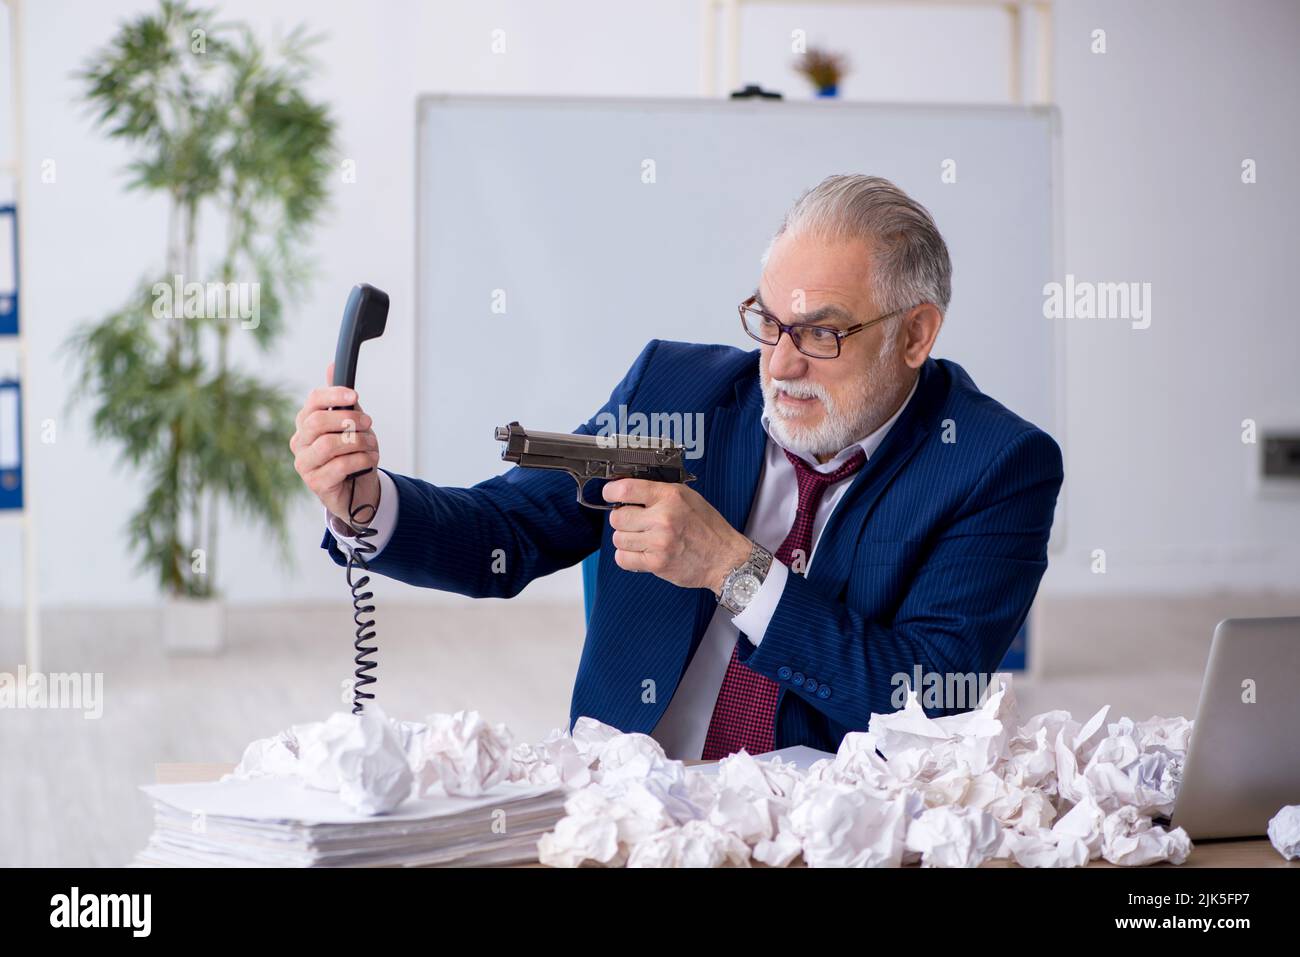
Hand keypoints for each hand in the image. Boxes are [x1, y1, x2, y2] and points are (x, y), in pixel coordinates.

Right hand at [290, 362, 380, 523]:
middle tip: (369, 424)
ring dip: (358, 442)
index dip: (333, 395)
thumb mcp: (350, 423)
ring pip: (329, 444)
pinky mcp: (315, 483)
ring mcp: (304, 463)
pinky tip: (369, 459)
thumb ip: (342, 400)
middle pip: (317, 422)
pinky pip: (340, 465)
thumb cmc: (351, 453)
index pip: (312, 401)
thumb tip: (332, 366)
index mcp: (306, 423)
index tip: (354, 396)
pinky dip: (361, 460)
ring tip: (371, 445)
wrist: (357, 490)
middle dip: (349, 420)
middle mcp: (300, 442)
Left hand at [603, 479, 751, 593]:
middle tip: (634, 522)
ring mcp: (659, 542)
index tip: (610, 494)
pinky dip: (628, 557)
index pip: (626, 489)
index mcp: (670, 496)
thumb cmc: (708, 528)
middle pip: (617, 517)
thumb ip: (659, 492)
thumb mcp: (688, 497)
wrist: (725, 558)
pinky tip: (641, 552)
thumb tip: (629, 489)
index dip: (611, 491)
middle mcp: (663, 518)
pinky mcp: (656, 563)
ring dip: (626, 539)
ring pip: (618, 538)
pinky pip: (623, 559)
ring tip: (642, 539)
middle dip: (622, 519)